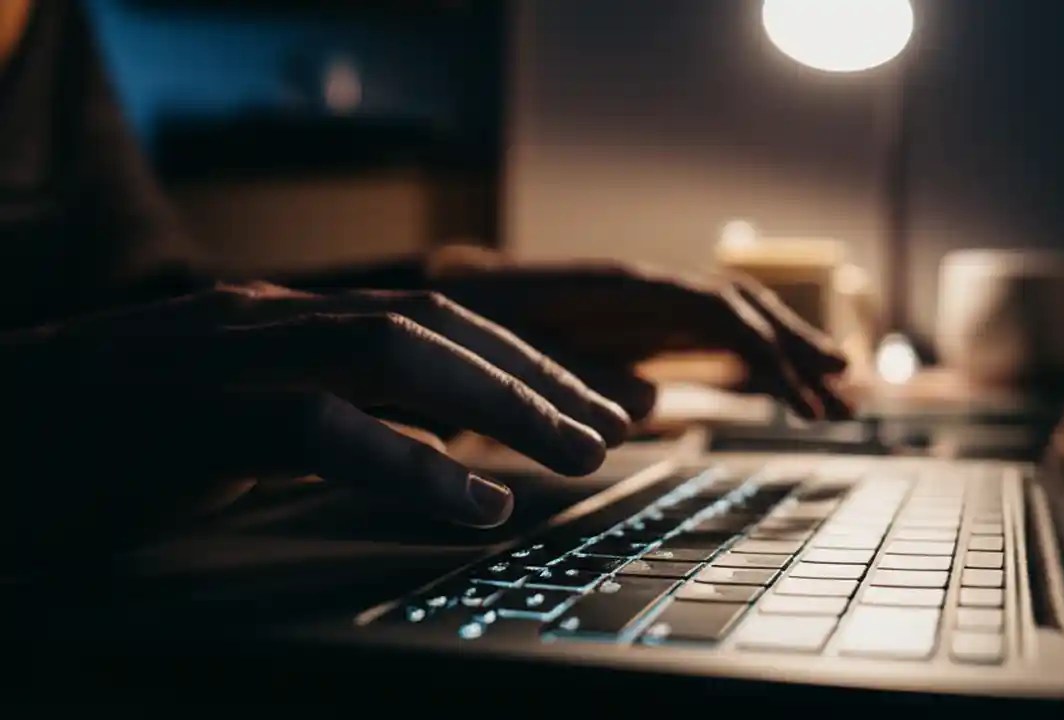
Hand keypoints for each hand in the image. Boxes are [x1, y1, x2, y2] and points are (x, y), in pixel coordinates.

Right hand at [1, 282, 631, 558]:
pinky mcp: (178, 418)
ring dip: (502, 402)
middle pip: (434, 325)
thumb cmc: (88, 446)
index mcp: (277, 321)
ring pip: (391, 352)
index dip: (525, 356)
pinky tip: (474, 505)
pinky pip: (314, 428)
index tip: (600, 398)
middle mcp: (262, 320)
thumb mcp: (223, 425)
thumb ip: (315, 421)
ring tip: (579, 454)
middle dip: (538, 374)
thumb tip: (418, 452)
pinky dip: (406, 465)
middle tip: (618, 425)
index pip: (430, 320)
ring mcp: (220, 359)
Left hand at [425, 260, 852, 421]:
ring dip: (787, 354)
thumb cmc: (481, 324)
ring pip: (737, 322)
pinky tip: (782, 389)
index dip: (764, 345)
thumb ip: (579, 375)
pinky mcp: (647, 327)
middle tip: (842, 394)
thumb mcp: (516, 352)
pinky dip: (753, 363)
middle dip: (795, 348)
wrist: (458, 298)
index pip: (715, 307)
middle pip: (742, 308)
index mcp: (623, 287)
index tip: (800, 388)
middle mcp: (649, 289)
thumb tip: (649, 403)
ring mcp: (652, 305)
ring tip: (836, 393)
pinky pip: (712, 340)